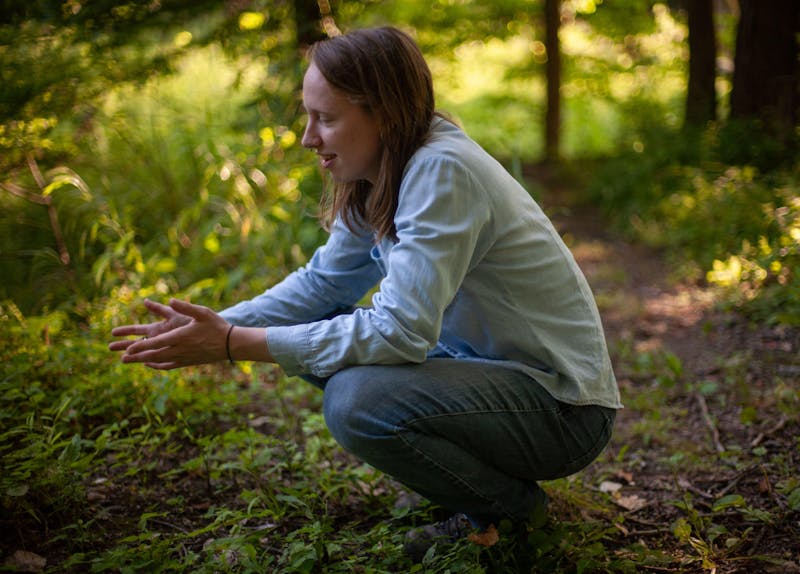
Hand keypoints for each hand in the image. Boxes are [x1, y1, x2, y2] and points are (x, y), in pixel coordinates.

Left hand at [109, 298, 229, 369]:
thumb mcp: (202, 312)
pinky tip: (149, 364)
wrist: (230, 345)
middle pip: (154, 355)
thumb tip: (170, 299)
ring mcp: (183, 357)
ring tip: (129, 361)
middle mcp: (180, 349)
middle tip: (122, 358)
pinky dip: (156, 366)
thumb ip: (185, 307)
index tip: (128, 349)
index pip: (156, 343)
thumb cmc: (216, 326)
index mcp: (181, 337)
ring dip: (142, 361)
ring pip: (158, 361)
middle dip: (137, 356)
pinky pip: (168, 366)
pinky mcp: (187, 362)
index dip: (141, 346)